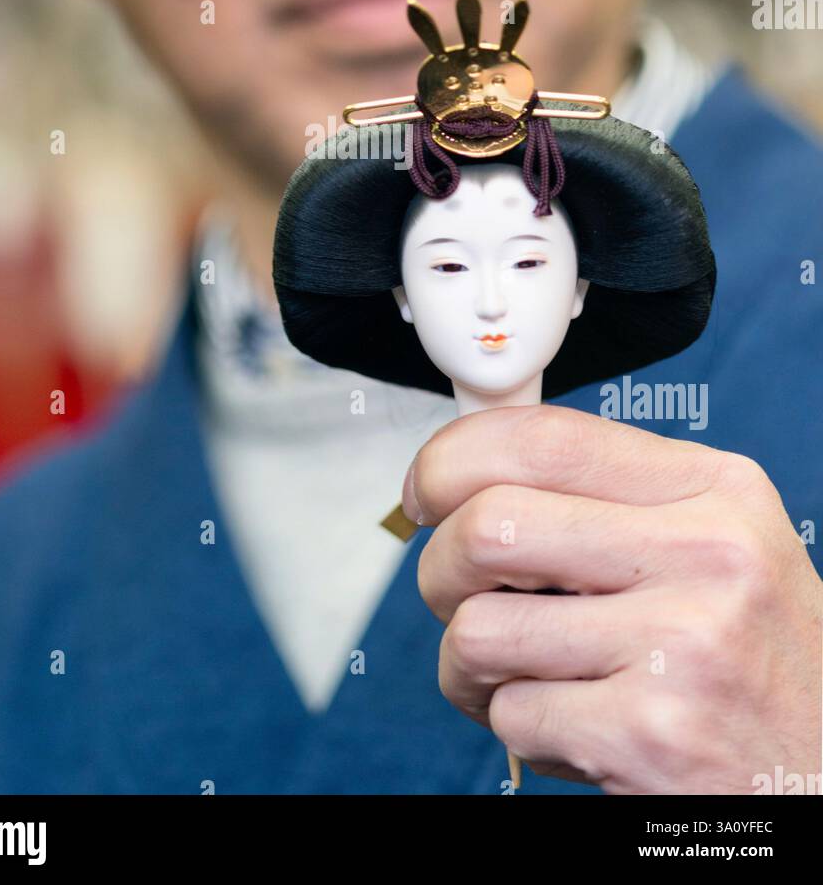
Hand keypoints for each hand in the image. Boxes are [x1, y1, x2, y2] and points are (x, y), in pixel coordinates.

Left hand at [402, 404, 822, 793]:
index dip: (451, 457)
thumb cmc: (750, 655)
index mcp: (714, 489)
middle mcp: (707, 554)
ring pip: (478, 628)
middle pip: (487, 527)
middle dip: (441, 570)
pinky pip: (511, 714)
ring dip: (470, 665)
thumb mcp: (711, 543)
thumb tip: (466, 471)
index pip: (543, 438)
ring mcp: (682, 646)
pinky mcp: (651, 735)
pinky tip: (573, 728)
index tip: (423, 492)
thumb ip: (607, 497)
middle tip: (461, 597)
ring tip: (518, 676)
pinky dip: (519, 727)